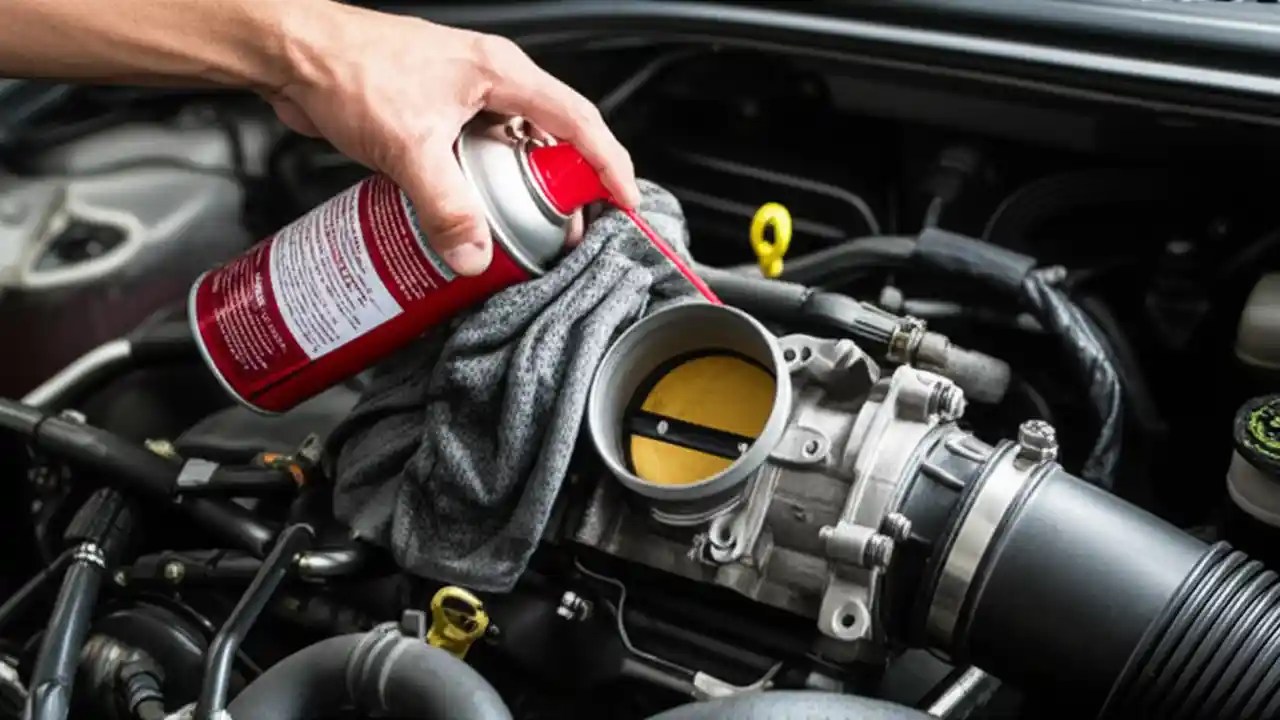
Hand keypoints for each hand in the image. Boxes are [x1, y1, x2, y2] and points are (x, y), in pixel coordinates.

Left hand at [264, 5, 637, 274]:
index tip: (624, 201)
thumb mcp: (408, 145)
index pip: (577, 120)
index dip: (608, 163)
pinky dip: (480, 188)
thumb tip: (473, 253)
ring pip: (510, 150)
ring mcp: (459, 99)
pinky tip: (468, 217)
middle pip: (549, 138)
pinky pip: (473, 157)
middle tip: (567, 231)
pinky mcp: (432, 117)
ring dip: (518, 191)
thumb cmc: (348, 67)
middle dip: (564, 188)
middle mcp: (486, 82)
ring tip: (520, 233)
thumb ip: (445, 205)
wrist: (291, 56)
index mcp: (500, 73)